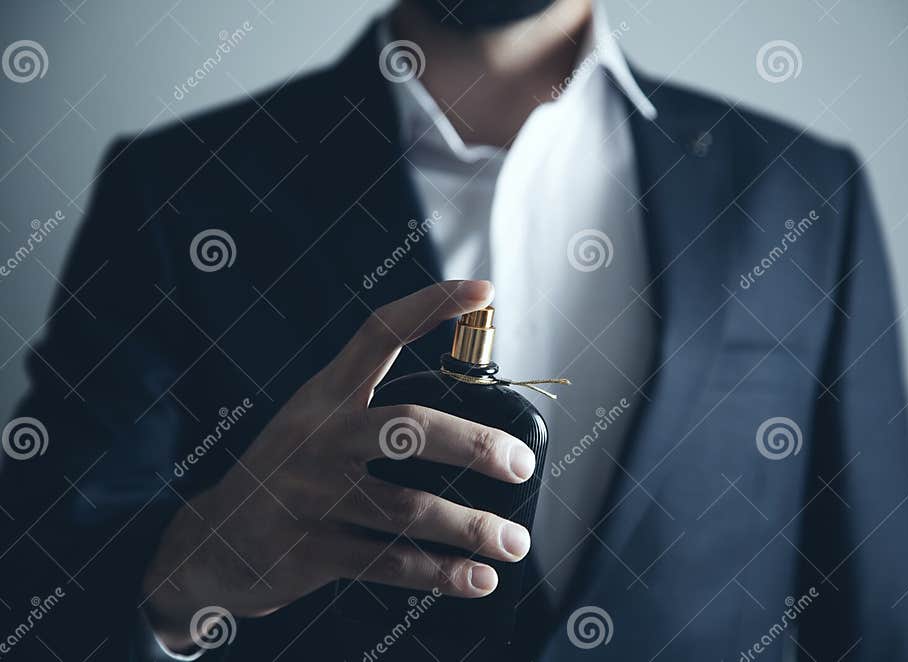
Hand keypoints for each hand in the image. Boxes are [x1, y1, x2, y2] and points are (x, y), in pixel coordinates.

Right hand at [141, 280, 535, 651]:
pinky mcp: (307, 551)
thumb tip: (474, 419)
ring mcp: (309, 494)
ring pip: (406, 507)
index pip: (378, 334)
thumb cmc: (287, 474)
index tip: (483, 291)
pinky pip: (388, 563)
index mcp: (324, 395)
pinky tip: (478, 578)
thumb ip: (375, 410)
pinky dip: (440, 574)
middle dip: (473, 444)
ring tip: (514, 541)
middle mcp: (318, 437)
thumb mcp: (314, 423)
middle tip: (521, 464)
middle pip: (407, 427)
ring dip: (470, 527)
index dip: (431, 306)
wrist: (210, 542)